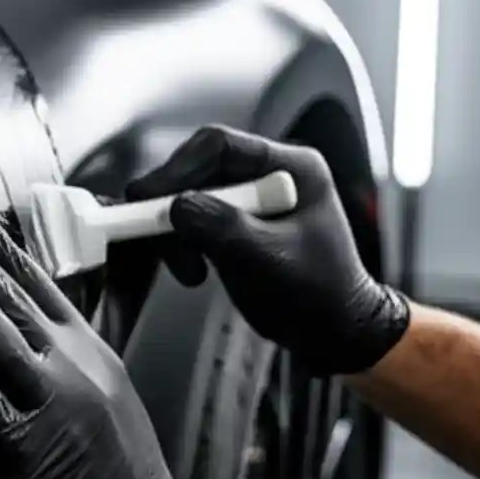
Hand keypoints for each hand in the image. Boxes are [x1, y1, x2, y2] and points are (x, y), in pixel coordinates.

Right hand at [127, 125, 409, 374]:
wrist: (330, 332)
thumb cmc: (317, 295)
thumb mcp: (269, 260)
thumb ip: (224, 228)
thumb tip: (176, 206)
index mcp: (292, 168)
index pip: (220, 146)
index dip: (178, 168)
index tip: (149, 198)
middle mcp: (266, 175)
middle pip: (196, 170)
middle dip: (171, 205)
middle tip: (154, 237)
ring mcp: (247, 200)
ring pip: (186, 197)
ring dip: (173, 232)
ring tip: (188, 270)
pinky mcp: (231, 224)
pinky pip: (189, 221)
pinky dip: (179, 245)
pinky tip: (193, 271)